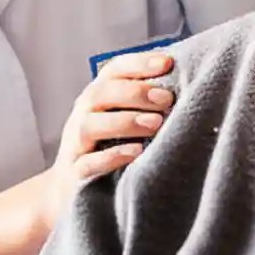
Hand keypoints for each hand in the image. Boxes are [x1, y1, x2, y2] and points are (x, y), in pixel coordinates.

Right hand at [38, 52, 174, 229]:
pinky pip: (87, 163)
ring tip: (156, 123)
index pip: (114, 70)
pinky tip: (135, 152)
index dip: (139, 63)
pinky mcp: (74, 174)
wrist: (69, 190)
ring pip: (91, 126)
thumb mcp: (120, 118)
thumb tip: (185, 80)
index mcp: (97, 96)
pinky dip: (110, 157)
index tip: (167, 63)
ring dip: (124, 121)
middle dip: (135, 92)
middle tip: (166, 98)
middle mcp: (83, 115)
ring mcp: (76, 144)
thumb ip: (144, 101)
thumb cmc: (106, 147)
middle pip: (101, 94)